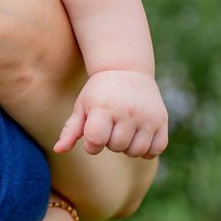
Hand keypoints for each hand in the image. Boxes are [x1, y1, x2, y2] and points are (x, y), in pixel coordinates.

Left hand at [54, 69, 168, 157]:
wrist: (126, 69)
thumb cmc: (99, 92)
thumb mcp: (82, 106)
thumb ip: (70, 130)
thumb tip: (58, 150)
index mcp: (104, 107)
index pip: (96, 141)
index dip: (92, 143)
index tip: (92, 132)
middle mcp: (128, 112)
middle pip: (116, 147)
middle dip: (109, 142)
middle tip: (110, 126)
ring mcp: (147, 117)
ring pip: (136, 151)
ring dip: (127, 147)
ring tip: (123, 130)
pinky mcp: (162, 120)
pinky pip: (156, 149)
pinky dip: (147, 149)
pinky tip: (138, 136)